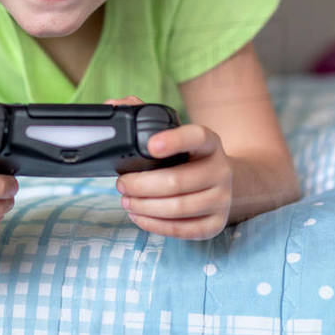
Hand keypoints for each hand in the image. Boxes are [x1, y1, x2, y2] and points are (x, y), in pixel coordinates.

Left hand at [105, 95, 232, 239]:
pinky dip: (155, 225)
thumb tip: (112, 105)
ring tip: (126, 201)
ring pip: (178, 208)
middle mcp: (221, 169)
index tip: (150, 146)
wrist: (223, 182)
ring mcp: (221, 199)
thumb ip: (144, 116)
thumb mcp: (176, 135)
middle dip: (141, 184)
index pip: (196, 137)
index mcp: (210, 142)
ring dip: (145, 206)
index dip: (174, 141)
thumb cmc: (188, 157)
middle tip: (121, 184)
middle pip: (177, 181)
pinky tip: (139, 216)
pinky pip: (183, 230)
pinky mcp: (216, 223)